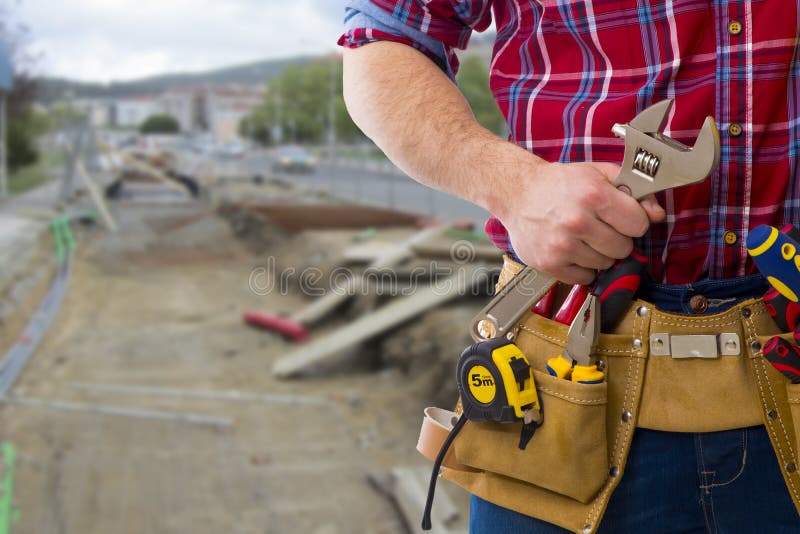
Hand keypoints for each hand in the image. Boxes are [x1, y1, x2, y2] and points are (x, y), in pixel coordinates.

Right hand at [497, 160, 665, 284]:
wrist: (516, 193)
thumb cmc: (558, 184)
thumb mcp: (596, 174)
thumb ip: (632, 190)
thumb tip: (656, 213)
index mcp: (593, 195)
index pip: (638, 225)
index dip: (633, 222)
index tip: (622, 219)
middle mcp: (578, 221)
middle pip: (623, 248)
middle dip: (616, 239)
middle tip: (599, 228)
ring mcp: (563, 245)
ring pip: (605, 264)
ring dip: (598, 254)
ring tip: (582, 238)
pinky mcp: (550, 263)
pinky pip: (584, 277)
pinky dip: (581, 268)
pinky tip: (572, 250)